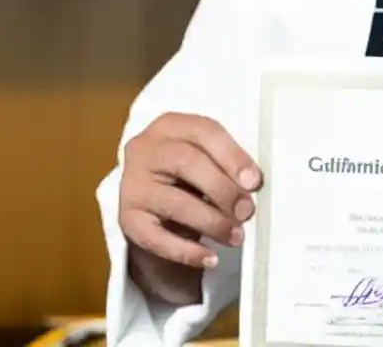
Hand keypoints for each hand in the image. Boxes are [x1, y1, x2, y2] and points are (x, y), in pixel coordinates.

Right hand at [118, 112, 262, 271]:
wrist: (155, 201)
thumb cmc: (190, 173)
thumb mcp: (206, 157)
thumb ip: (226, 163)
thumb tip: (254, 185)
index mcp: (169, 126)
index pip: (203, 132)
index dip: (232, 156)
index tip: (254, 181)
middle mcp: (144, 151)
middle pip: (186, 163)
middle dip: (223, 189)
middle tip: (247, 211)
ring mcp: (132, 186)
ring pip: (174, 203)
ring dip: (212, 222)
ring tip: (236, 235)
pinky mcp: (128, 220)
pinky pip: (157, 239)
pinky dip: (187, 251)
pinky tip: (210, 257)